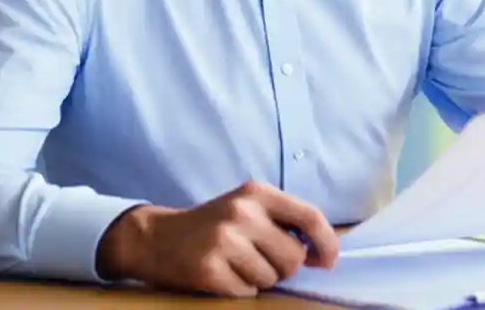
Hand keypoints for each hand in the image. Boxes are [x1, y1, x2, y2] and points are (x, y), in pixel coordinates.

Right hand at [96, 180, 338, 296]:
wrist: (156, 237)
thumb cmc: (213, 225)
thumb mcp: (247, 208)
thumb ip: (284, 222)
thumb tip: (323, 252)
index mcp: (257, 193)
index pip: (310, 217)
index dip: (327, 243)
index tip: (328, 261)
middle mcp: (242, 212)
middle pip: (294, 257)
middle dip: (284, 268)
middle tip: (261, 260)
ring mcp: (224, 240)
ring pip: (272, 278)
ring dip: (260, 279)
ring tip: (237, 264)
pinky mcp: (209, 268)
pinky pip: (247, 291)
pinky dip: (240, 289)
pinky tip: (223, 274)